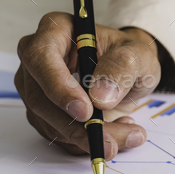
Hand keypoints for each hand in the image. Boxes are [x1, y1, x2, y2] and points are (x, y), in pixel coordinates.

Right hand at [15, 12, 161, 156]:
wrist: (128, 73)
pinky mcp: (43, 114)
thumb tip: (99, 95)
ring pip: (50, 123)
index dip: (59, 87)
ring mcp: (36, 88)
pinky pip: (59, 136)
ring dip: (87, 138)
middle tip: (112, 140)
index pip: (41, 58)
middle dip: (77, 125)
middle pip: (41, 98)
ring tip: (126, 135)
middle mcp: (37, 59)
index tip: (86, 111)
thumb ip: (122, 67)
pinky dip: (86, 142)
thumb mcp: (138, 55)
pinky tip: (114, 134)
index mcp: (55, 30)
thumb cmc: (128, 56)